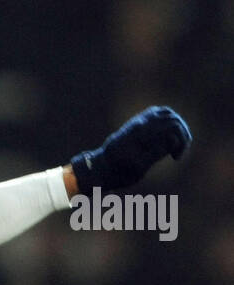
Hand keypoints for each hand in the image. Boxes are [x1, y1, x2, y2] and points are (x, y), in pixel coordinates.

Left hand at [70, 106, 190, 196]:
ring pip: (166, 112)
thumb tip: (173, 139)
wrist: (101, 167)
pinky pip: (158, 114)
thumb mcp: (139, 167)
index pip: (172, 125)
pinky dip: (168, 123)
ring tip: (177, 144)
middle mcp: (139, 123)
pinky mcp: (137, 122)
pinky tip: (168, 138)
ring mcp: (138, 120)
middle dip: (182, 133)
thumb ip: (156, 152)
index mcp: (140, 133)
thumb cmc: (118, 171)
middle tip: (179, 153)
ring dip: (177, 126)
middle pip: (172, 117)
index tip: (177, 158)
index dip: (182, 140)